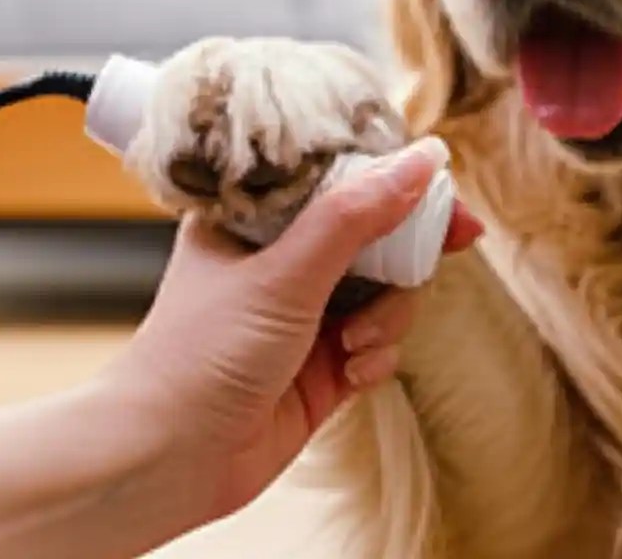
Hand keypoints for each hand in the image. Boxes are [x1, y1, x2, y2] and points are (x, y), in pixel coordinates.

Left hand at [102, 138, 481, 528]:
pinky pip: (377, 346)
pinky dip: (375, 357)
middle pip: (373, 236)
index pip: (337, 180)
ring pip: (384, 293)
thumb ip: (355, 216)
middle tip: (450, 245)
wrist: (171, 459)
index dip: (393, 181)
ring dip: (387, 316)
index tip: (443, 192)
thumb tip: (420, 161)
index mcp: (253, 221)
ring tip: (356, 343)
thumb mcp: (283, 274)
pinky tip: (351, 375)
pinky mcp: (320, 369)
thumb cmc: (200, 356)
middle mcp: (278, 263)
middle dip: (404, 253)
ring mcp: (302, 316)